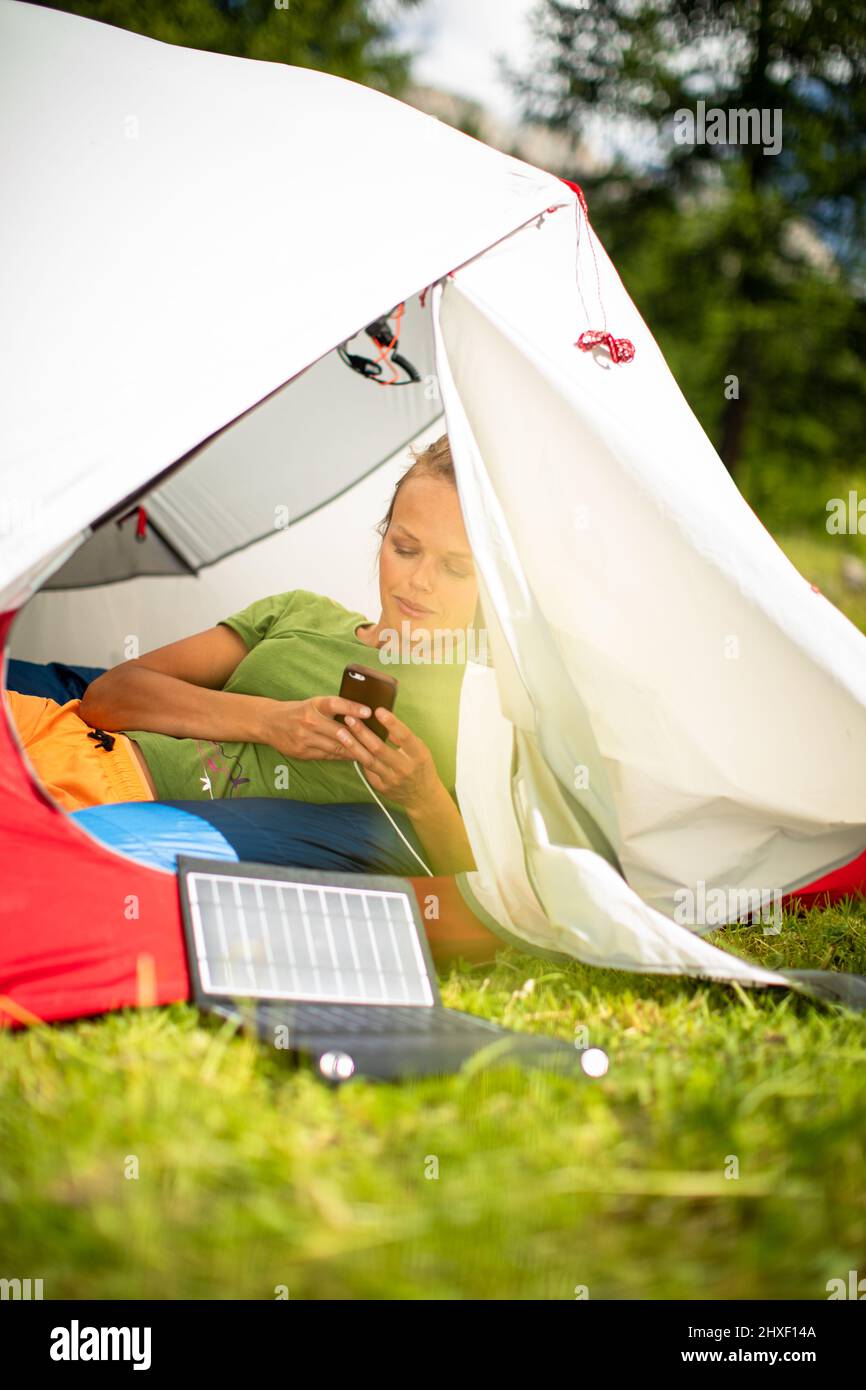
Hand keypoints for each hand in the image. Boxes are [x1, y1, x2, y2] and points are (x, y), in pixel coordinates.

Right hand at [261, 695, 375, 761]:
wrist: (269, 722)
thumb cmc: (298, 711)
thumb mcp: (314, 704)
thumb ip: (334, 708)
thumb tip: (361, 714)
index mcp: (314, 705)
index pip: (335, 704)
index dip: (352, 707)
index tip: (368, 712)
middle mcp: (309, 721)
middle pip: (339, 731)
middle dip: (359, 737)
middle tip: (377, 740)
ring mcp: (305, 738)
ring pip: (335, 747)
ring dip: (353, 750)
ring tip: (369, 752)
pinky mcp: (302, 752)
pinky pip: (327, 755)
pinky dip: (341, 756)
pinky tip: (352, 756)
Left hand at [344, 707, 439, 812]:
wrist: (422, 796)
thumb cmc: (420, 766)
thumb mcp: (419, 750)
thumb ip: (402, 737)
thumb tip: (382, 719)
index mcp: (419, 755)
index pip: (404, 736)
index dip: (391, 723)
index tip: (378, 710)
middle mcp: (405, 768)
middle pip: (379, 748)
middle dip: (363, 732)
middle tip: (350, 718)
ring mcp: (392, 780)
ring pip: (368, 760)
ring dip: (353, 745)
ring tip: (341, 732)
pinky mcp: (381, 787)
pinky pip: (367, 769)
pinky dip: (358, 756)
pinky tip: (346, 746)